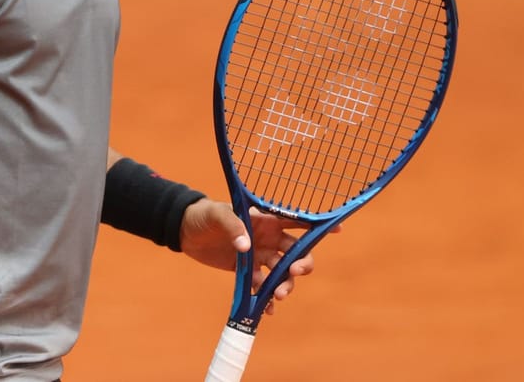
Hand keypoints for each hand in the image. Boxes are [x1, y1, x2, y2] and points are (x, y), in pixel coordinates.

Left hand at [180, 200, 330, 314]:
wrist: (185, 232)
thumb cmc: (203, 215)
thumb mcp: (216, 214)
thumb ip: (233, 226)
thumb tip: (246, 246)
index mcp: (266, 220)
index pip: (297, 221)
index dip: (317, 226)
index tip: (338, 230)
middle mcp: (268, 239)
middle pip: (297, 253)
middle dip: (302, 265)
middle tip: (293, 272)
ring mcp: (260, 256)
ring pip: (283, 274)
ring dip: (286, 285)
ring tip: (278, 296)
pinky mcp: (248, 272)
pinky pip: (264, 287)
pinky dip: (267, 299)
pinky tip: (266, 309)